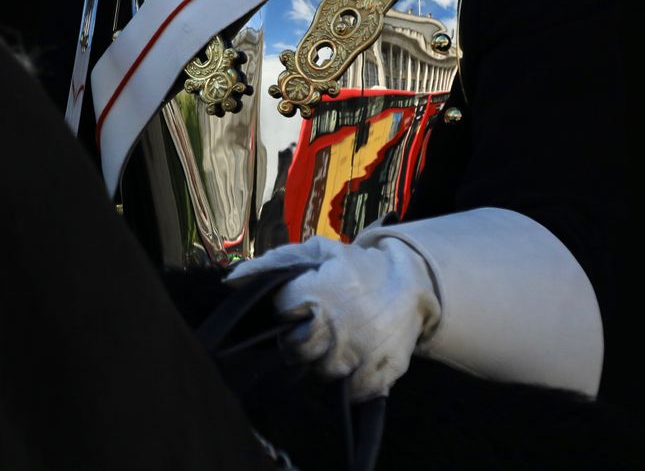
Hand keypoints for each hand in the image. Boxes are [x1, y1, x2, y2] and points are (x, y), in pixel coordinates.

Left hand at [227, 235, 440, 400]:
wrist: (412, 283)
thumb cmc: (355, 268)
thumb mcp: (317, 253)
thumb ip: (273, 263)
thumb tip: (231, 279)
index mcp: (316, 294)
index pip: (281, 315)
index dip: (287, 311)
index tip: (299, 306)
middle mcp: (335, 328)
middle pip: (294, 350)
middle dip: (298, 341)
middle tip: (314, 328)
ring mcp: (358, 354)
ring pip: (319, 373)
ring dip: (322, 360)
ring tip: (335, 341)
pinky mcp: (379, 374)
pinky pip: (350, 391)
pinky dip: (349, 380)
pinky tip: (352, 360)